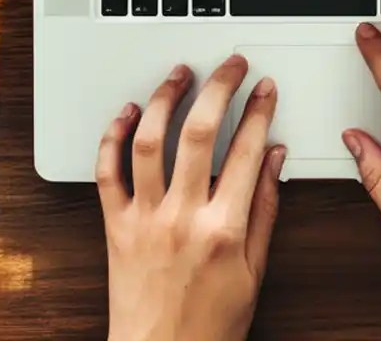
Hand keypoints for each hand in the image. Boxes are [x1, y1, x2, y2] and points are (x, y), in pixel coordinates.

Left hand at [96, 56, 286, 340]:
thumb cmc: (209, 325)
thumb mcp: (254, 272)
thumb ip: (264, 210)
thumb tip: (273, 159)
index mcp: (223, 228)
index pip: (245, 151)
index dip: (259, 111)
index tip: (265, 88)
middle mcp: (181, 216)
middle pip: (200, 132)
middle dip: (219, 87)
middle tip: (230, 64)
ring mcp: (143, 218)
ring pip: (150, 140)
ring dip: (165, 98)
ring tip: (180, 74)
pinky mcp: (114, 226)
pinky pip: (107, 171)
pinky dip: (114, 136)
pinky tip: (128, 112)